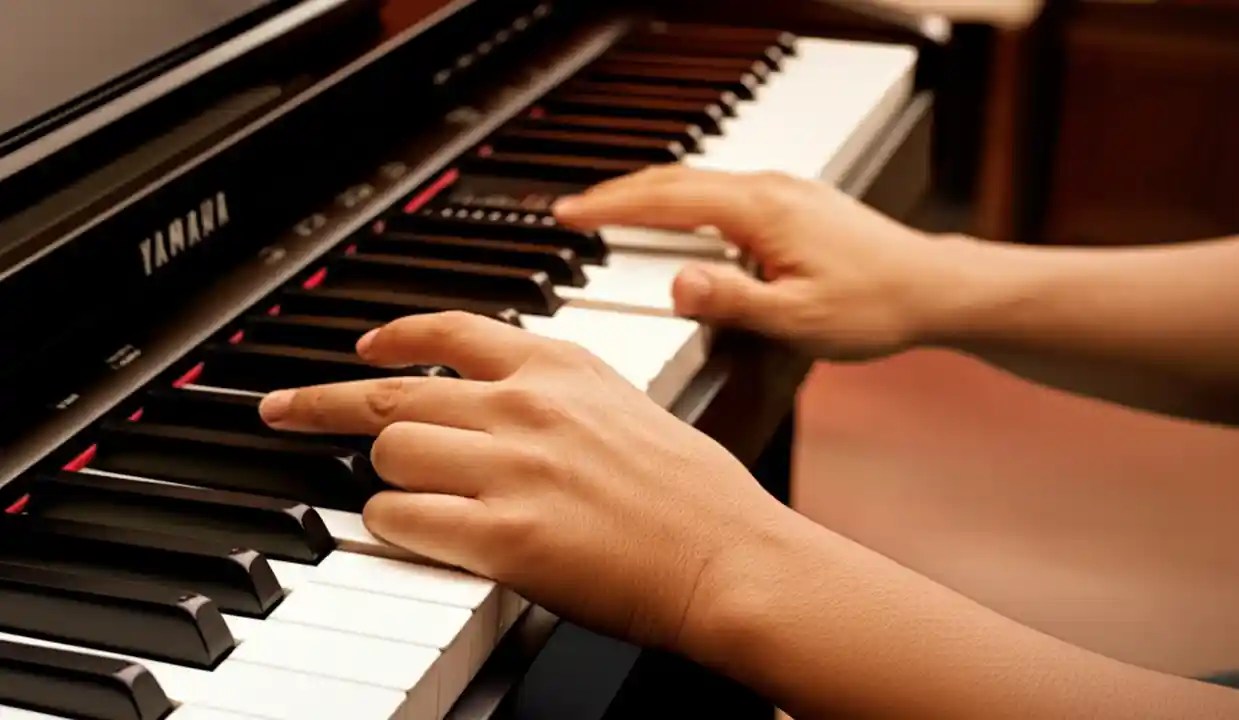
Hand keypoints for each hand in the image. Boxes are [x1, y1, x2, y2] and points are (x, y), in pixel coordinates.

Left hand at [257, 311, 785, 649]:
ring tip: (422, 501)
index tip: (360, 347)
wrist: (730, 557)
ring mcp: (512, 470)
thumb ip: (557, 392)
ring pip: (390, 456)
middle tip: (280, 410)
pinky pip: (400, 520)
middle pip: (392, 395)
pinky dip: (394, 530)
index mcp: (561, 368)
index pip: (449, 331)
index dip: (390, 336)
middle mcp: (528, 407)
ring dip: (390, 481)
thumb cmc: (694, 495)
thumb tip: (495, 395)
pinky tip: (421, 535)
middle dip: (321, 403)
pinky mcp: (502, 537)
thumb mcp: (628, 408)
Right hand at [553, 165, 967, 360]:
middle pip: (676, 180)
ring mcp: (784, 190)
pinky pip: (723, 192)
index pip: (667, 199)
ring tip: (612, 213)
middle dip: (620, 193)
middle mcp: (769, 188)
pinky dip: (685, 201)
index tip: (570, 212)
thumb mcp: (798, 318)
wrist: (933, 289)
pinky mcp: (795, 202)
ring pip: (699, 182)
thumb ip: (731, 301)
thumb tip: (675, 286)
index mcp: (761, 211)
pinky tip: (679, 220)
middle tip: (575, 210)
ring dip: (650, 195)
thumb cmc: (875, 306)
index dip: (612, 206)